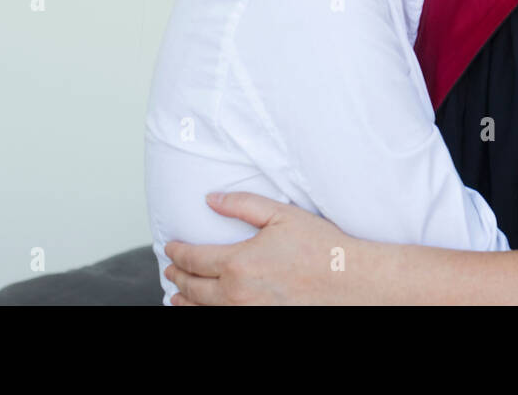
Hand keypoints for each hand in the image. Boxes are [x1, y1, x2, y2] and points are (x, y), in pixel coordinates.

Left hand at [164, 192, 355, 304]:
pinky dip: (205, 312)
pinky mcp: (259, 319)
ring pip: (203, 308)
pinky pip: (222, 318)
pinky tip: (203, 308)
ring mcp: (247, 312)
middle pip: (193, 287)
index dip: (178, 252)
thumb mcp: (281, 215)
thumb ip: (242, 204)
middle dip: (177, 276)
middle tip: (170, 269)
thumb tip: (211, 199)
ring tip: (175, 296)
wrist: (347, 280)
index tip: (170, 248)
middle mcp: (236, 293)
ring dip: (184, 301)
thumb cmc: (320, 247)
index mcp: (238, 262)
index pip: (194, 258)